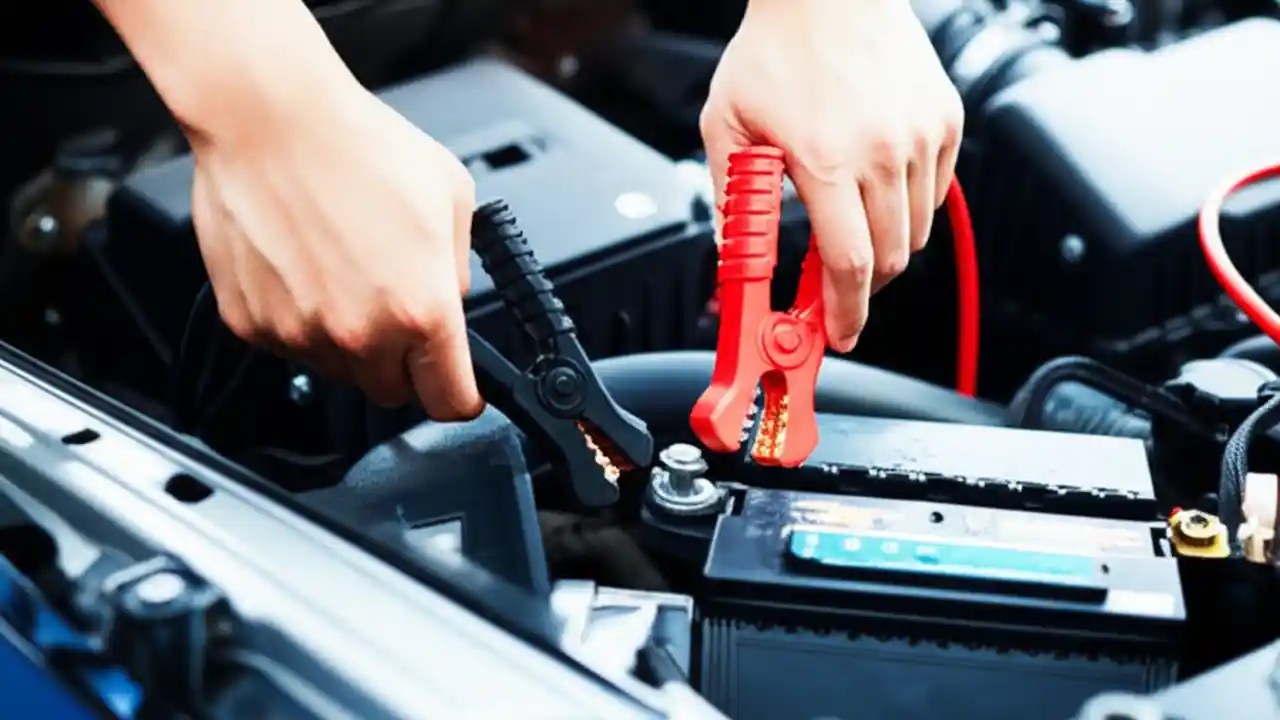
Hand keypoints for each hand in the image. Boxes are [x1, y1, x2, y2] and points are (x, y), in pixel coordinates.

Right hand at [188, 83, 482, 418]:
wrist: (270, 120)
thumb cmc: (358, 146)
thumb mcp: (453, 199)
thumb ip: (458, 270)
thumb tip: (452, 303)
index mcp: (421, 312)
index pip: (450, 401)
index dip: (459, 395)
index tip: (458, 388)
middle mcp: (361, 336)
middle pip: (392, 391)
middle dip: (402, 362)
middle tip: (394, 305)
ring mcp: (301, 335)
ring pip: (340, 371)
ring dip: (350, 341)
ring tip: (343, 269)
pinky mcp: (252, 324)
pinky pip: (290, 344)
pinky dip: (300, 320)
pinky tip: (304, 266)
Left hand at [701, 0, 963, 351]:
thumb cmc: (777, 49)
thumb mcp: (727, 124)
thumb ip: (732, 198)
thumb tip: (734, 256)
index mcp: (826, 159)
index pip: (848, 264)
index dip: (845, 313)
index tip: (837, 335)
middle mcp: (884, 151)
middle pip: (889, 260)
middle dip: (861, 289)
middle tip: (834, 290)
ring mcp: (922, 136)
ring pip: (915, 233)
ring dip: (884, 248)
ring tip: (848, 226)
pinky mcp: (945, 121)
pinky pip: (936, 194)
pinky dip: (909, 209)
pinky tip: (875, 188)